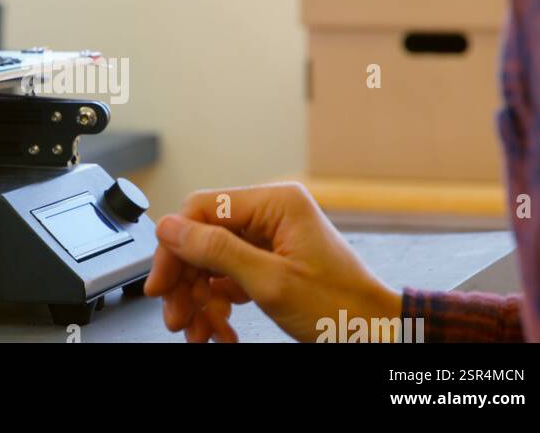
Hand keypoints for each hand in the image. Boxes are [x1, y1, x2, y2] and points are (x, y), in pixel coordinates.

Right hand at [144, 183, 401, 342]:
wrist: (379, 337)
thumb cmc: (342, 309)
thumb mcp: (270, 281)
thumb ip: (216, 250)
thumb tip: (170, 227)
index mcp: (275, 203)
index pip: (201, 209)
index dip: (174, 247)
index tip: (160, 282)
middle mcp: (271, 214)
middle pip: (203, 239)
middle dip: (187, 283)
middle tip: (176, 316)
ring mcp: (271, 239)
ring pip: (212, 263)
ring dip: (200, 300)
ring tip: (200, 331)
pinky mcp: (270, 263)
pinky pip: (229, 277)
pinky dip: (219, 305)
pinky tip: (220, 328)